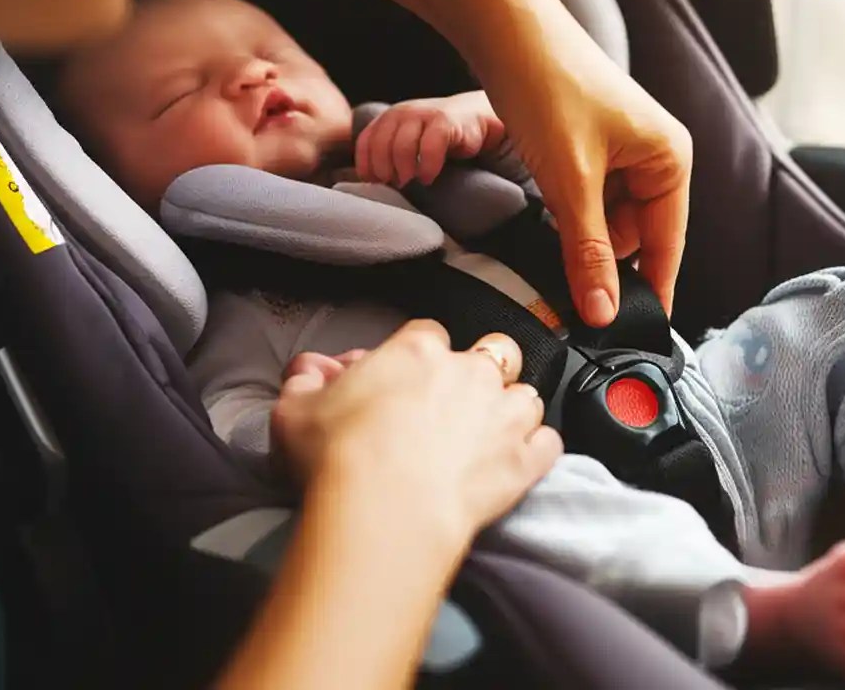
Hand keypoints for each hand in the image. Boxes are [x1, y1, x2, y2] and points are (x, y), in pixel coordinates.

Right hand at [271, 322, 562, 546]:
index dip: (419, 355)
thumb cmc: (336, 458)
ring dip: (513, 409)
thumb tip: (306, 373)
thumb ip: (303, 384)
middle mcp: (470, 372)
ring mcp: (504, 415)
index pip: (428, 332)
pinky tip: (521, 460)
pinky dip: (539, 450)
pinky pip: (550, 443)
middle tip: (460, 397)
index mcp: (416, 351)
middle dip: (485, 367)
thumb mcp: (294, 413)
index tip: (407, 378)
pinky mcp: (524, 462)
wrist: (382, 511)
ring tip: (491, 432)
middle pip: (495, 350)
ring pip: (527, 395)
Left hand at [355, 91, 504, 187]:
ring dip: (403, 170)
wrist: (471, 119)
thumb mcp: (406, 141)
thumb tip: (369, 182)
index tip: (377, 183)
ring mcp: (422, 115)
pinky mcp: (444, 122)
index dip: (366, 166)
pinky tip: (427, 177)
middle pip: (381, 146)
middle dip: (384, 170)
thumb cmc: (434, 137)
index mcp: (388, 118)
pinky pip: (429, 148)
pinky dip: (426, 167)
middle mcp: (402, 112)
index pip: (366, 142)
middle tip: (395, 184)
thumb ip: (387, 153)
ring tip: (411, 182)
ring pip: (402, 147)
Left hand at [488, 57, 690, 327]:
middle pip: (638, 238)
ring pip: (607, 223)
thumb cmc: (549, 89)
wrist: (508, 34)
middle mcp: (655, 157)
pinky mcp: (591, 150)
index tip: (634, 337)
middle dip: (606, 267)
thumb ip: (587, 252)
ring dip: (582, 243)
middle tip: (575, 305)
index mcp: (671, 160)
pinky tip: (548, 230)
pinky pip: (587, 203)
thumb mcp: (570, 181)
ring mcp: (623, 154)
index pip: (668, 246)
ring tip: (554, 262)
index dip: (649, 292)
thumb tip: (602, 313)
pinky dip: (568, 221)